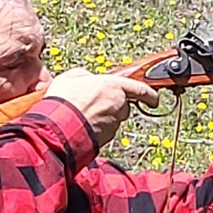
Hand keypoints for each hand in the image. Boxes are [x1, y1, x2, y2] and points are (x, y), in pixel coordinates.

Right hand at [41, 69, 159, 144]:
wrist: (57, 127)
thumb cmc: (64, 100)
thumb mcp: (72, 76)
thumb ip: (86, 75)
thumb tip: (88, 79)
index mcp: (114, 87)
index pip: (141, 90)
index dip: (151, 95)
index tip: (155, 99)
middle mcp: (119, 105)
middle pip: (125, 105)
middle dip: (114, 104)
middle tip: (96, 102)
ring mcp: (114, 123)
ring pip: (114, 119)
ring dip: (104, 116)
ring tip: (84, 113)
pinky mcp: (107, 137)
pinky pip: (106, 130)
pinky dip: (98, 127)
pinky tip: (83, 123)